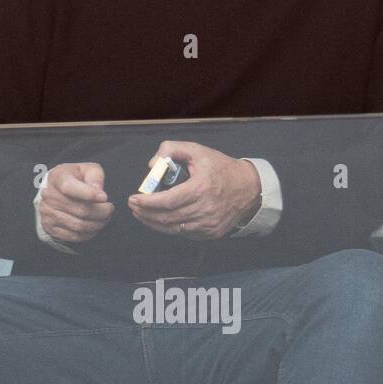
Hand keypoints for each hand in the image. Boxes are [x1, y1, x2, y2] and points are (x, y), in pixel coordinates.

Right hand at [38, 162, 115, 243]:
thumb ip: (95, 175)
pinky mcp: (51, 227)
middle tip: (109, 209)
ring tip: (105, 218)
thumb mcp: (86, 169)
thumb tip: (98, 191)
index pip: (70, 187)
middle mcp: (49, 196)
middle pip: (80, 210)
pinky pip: (74, 236)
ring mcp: (48, 213)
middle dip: (101, 212)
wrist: (55, 190)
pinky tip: (94, 226)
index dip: (89, 194)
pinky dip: (89, 233)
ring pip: (79, 225)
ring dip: (97, 224)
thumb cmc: (74, 178)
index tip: (104, 197)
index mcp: (57, 178)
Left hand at [126, 141, 260, 240]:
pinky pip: (184, 234)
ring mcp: (208, 224)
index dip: (147, 202)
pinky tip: (160, 220)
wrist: (249, 188)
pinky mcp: (211, 233)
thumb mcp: (196, 150)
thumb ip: (171, 150)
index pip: (167, 201)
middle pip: (167, 218)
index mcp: (200, 188)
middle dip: (145, 213)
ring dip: (153, 223)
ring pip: (173, 229)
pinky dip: (169, 228)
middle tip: (133, 207)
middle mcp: (205, 210)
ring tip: (141, 214)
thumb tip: (152, 165)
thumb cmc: (220, 167)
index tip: (133, 199)